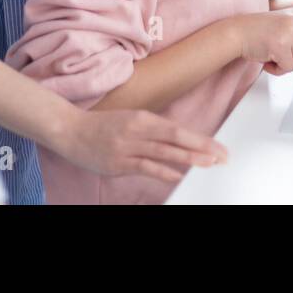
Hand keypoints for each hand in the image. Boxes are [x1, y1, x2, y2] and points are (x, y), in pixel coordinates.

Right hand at [48, 108, 228, 184]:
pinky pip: (144, 167)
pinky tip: (177, 174)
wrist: (70, 130)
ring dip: (188, 159)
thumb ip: (153, 130)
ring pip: (163, 152)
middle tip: (223, 156)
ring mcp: (127, 147)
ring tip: (208, 164)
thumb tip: (180, 141)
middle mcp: (137, 130)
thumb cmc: (102, 126)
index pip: (178, 129)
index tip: (219, 147)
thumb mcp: (130, 120)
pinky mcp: (117, 163)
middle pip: (175, 139)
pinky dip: (161, 170)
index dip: (200, 139)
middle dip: (202, 148)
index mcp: (142, 117)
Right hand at [232, 8, 292, 75]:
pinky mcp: (281, 44)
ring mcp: (290, 31)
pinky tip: (268, 57)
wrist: (238, 32)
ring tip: (273, 53)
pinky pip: (288, 66)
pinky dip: (277, 68)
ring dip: (286, 64)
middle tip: (283, 54)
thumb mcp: (287, 27)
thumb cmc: (261, 33)